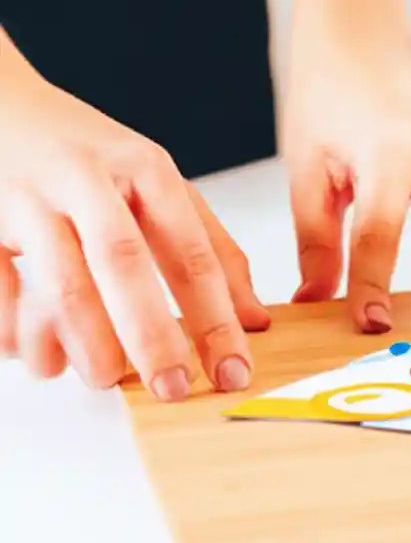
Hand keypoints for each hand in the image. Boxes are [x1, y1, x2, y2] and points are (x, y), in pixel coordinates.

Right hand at [0, 80, 269, 400]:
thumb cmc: (86, 154)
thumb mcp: (157, 183)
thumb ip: (207, 246)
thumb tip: (255, 319)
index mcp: (146, 169)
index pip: (191, 251)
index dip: (215, 316)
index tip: (232, 369)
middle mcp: (89, 177)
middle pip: (124, 262)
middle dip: (151, 334)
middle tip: (172, 388)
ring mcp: (28, 195)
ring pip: (59, 278)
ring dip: (85, 339)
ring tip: (105, 377)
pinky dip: (18, 326)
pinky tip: (41, 356)